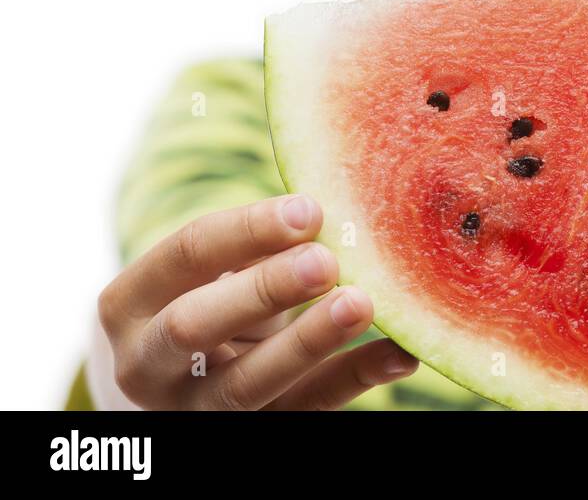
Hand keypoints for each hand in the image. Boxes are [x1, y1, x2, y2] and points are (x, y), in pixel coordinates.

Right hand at [96, 194, 417, 408]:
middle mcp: (148, 366)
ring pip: (246, 384)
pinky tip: (401, 351)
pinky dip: (357, 378)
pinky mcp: (249, 435)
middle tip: (325, 261)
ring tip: (363, 303)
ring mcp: (194, 410)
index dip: (247, 230)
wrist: (174, 392)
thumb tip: (325, 211)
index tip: (310, 209)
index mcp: (129, 306)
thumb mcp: (210, 276)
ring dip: (308, 342)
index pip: (184, 255)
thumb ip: (252, 248)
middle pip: (196, 326)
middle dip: (263, 289)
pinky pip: (305, 410)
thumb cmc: (205, 305)